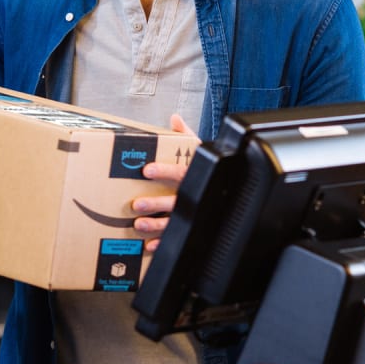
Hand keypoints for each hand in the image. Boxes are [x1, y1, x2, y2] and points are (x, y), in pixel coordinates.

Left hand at [132, 114, 194, 252]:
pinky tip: (150, 244)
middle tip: (136, 203)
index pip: (179, 172)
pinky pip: (176, 237)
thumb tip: (175, 119)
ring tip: (139, 224)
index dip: (164, 171)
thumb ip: (185, 135)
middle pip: (174, 200)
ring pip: (174, 221)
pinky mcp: (189, 225)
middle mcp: (193, 195)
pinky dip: (163, 243)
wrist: (228, 186)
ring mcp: (191, 212)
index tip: (147, 170)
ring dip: (155, 225)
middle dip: (155, 203)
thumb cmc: (206, 169)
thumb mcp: (199, 150)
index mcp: (194, 175)